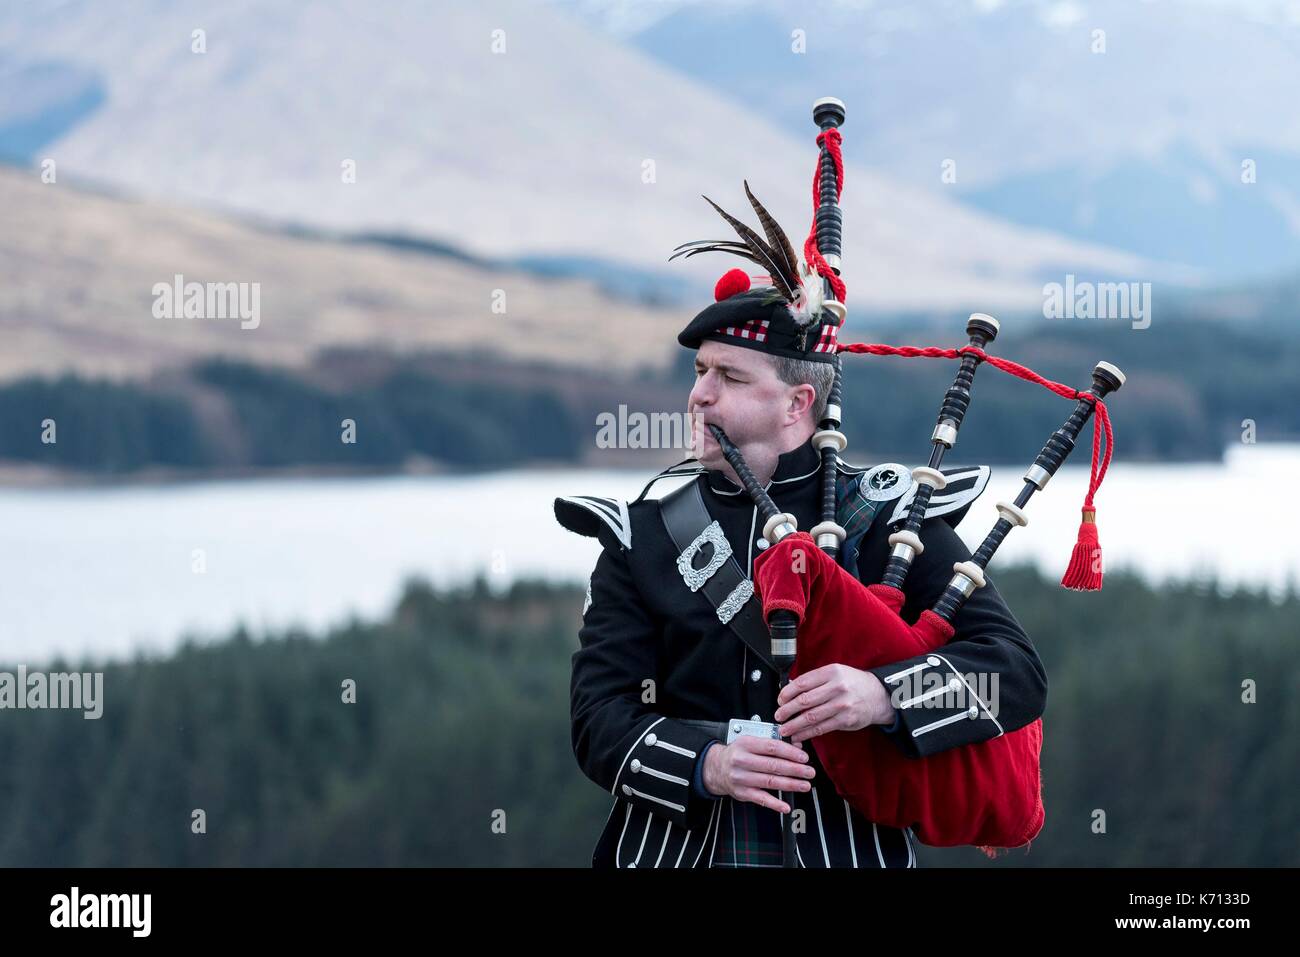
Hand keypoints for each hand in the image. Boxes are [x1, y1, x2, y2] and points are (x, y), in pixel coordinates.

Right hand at [702, 735, 814, 813]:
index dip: (790, 753)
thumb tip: (797, 747)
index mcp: (745, 744)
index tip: (804, 757)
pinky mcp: (742, 793)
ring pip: (769, 782)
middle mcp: (742, 761)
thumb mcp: (751, 742)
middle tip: (809, 772)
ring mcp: (741, 778)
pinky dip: (775, 804)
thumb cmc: (738, 753)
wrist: (716, 768)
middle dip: (794, 770)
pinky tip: (786, 806)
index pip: (771, 747)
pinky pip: (761, 799)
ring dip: (790, 785)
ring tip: (804, 785)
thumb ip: (773, 743)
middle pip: (772, 766)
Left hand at [774, 664, 893, 743]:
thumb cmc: (853, 683)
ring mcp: (842, 705)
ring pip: (811, 716)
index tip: (779, 700)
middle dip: (787, 710)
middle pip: (804, 700)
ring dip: (794, 725)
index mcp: (831, 672)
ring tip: (784, 729)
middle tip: (778, 716)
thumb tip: (790, 690)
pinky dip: (807, 733)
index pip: (802, 683)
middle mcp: (837, 687)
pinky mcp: (845, 720)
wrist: (878, 696)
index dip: (787, 693)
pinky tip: (798, 735)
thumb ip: (815, 680)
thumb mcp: (835, 673)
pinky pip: (821, 728)